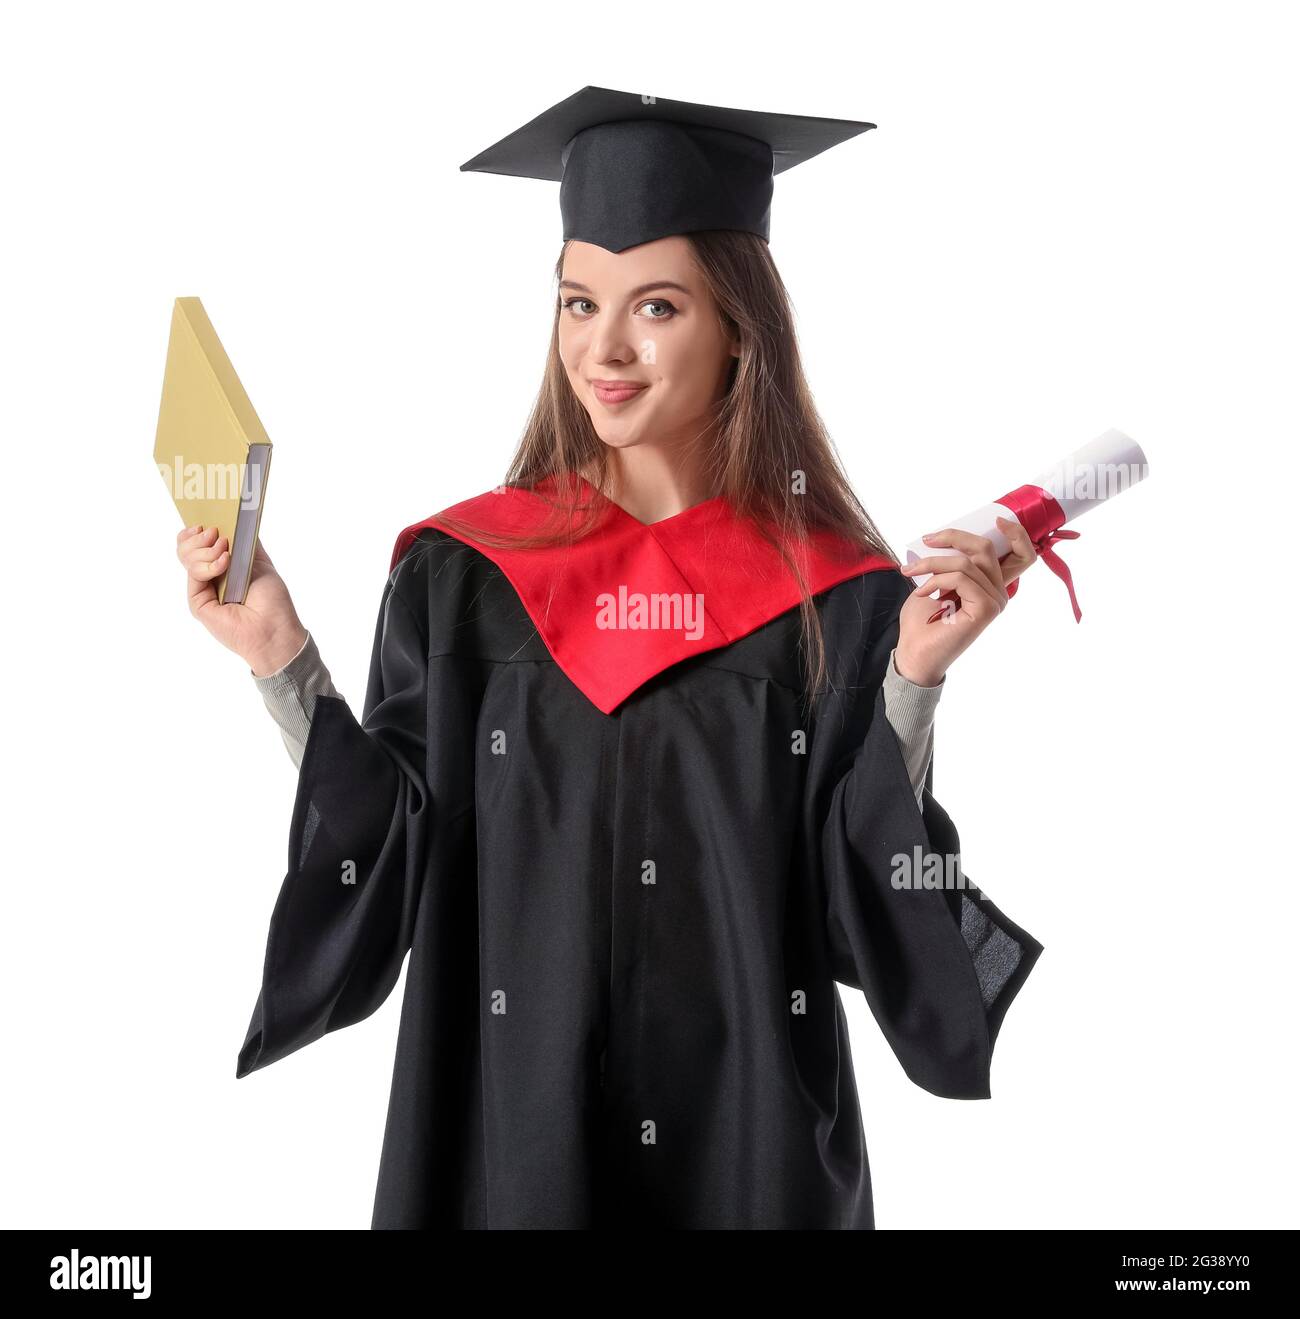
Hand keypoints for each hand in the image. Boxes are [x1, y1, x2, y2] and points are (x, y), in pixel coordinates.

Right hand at [175, 525, 307, 675]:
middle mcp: (209, 577)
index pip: (198, 543)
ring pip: (185, 557)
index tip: (203, 520)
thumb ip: (246, 542)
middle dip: (199, 536)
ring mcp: (202, 589)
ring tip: (224, 551)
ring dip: (205, 548)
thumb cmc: (272, 600)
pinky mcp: (198, 602)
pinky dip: (209, 565)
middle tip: (216, 534)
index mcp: (222, 567)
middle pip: (186, 547)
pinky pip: (194, 574)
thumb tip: (237, 519)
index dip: (196, 530)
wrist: (275, 630)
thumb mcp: (260, 562)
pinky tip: (224, 563)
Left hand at [893, 516, 1038, 685]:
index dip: (1016, 533)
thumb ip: (952, 564)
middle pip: (986, 549)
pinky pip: (960, 578)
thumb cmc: (923, 621)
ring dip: (932, 563)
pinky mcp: (985, 609)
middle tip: (926, 540)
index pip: (1022, 555)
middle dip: (954, 537)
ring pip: (966, 563)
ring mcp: (995, 602)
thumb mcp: (937, 582)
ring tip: (910, 572)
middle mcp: (999, 593)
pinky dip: (935, 580)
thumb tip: (946, 539)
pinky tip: (921, 593)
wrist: (914, 653)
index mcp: (992, 585)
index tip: (997, 520)